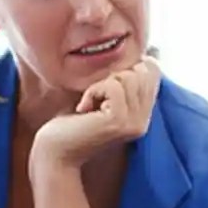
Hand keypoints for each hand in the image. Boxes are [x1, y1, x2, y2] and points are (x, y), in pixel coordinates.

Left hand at [30, 57, 161, 170]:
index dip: (127, 68)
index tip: (103, 88)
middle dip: (113, 76)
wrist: (54, 153)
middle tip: (94, 98)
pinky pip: (113, 86)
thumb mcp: (101, 99)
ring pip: (128, 77)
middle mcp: (143, 122)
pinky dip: (93, 91)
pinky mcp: (118, 121)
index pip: (152, 72)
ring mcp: (133, 123)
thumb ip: (121, 83)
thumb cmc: (71, 124)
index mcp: (142, 115)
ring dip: (101, 84)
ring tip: (89, 104)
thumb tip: (143, 54)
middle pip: (142, 72)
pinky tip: (83, 108)